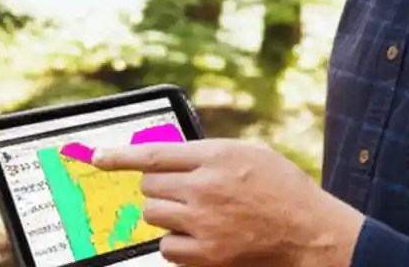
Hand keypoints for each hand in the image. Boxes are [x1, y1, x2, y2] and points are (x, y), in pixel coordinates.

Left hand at [93, 138, 364, 266]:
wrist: (310, 233)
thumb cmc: (284, 190)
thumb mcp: (249, 153)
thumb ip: (208, 153)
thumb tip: (168, 157)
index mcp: (215, 156)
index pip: (153, 154)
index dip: (119, 156)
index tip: (98, 158)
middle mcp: (205, 187)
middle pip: (149, 186)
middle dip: (158, 189)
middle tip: (182, 192)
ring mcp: (203, 223)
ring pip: (153, 215)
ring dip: (165, 214)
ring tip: (194, 213)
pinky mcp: (206, 255)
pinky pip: (167, 246)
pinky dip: (176, 242)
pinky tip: (198, 236)